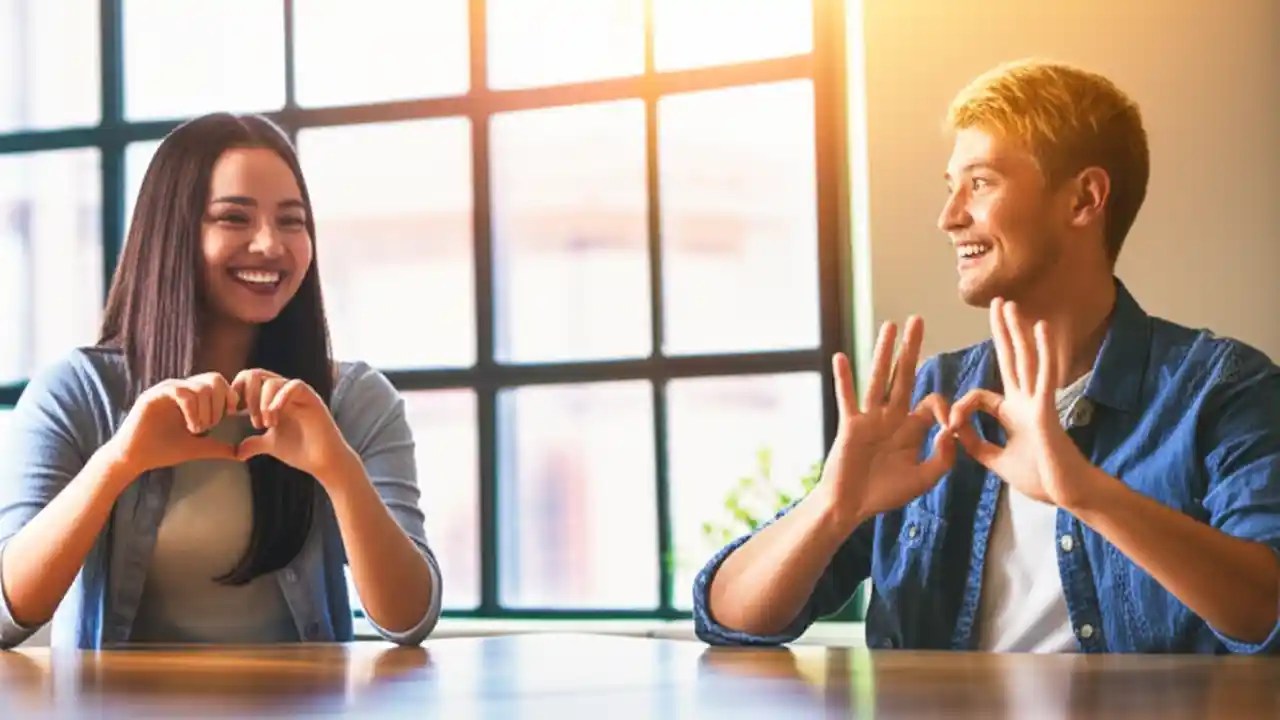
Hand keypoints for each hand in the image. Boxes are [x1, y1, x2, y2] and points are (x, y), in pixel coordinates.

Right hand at [107, 373, 239, 475]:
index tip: (231, 416)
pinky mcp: (154, 395)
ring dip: (206, 410)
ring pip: (201, 386)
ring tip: (198, 429)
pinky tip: (191, 427)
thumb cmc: (163, 450)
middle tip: (211, 425)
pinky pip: (182, 392)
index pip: (220, 383)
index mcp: (193, 396)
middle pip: (214, 378)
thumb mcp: (198, 447)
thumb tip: (243, 454)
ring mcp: (167, 390)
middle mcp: (181, 388)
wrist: (134, 458)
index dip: (231, 397)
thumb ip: (219, 447)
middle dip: (220, 403)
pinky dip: (192, 410)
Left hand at [233, 370, 354, 482]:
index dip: (237, 392)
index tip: (234, 413)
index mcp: (272, 397)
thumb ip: (254, 443)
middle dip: (248, 396)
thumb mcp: (270, 444)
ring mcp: (298, 394)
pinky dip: (280, 399)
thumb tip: (236, 452)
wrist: (323, 462)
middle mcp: (284, 392)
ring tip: (266, 425)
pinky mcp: (312, 399)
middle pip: (255, 373)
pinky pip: (293, 386)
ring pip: (272, 381)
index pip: (248, 379)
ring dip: (263, 404)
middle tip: (253, 421)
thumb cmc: (301, 451)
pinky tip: (274, 418)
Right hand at [814, 316, 955, 531]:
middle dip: (911, 348)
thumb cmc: (885, 494)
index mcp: (911, 428)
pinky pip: (846, 398)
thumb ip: (942, 459)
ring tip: (889, 326)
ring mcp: (869, 418)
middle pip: (904, 376)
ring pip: (878, 379)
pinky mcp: (850, 426)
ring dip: (883, 352)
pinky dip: (843, 379)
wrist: (852, 506)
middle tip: (917, 319)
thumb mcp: (923, 480)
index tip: (950, 426)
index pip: (930, 401)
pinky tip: (841, 357)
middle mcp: (891, 416)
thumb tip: (950, 432)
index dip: (944, 407)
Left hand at [948, 298, 1091, 506]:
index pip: (981, 397)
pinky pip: (1044, 375)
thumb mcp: (998, 462)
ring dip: (1016, 332)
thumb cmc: (1041, 479)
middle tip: (997, 303)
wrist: (1068, 494)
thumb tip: (955, 432)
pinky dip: (1043, 351)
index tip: (949, 426)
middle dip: (1001, 333)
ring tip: (1009, 305)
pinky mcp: (1046, 410)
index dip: (961, 407)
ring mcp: (1038, 402)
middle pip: (1010, 360)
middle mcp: (1026, 402)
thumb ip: (977, 445)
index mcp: (1014, 414)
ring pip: (1024, 360)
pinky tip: (1040, 327)